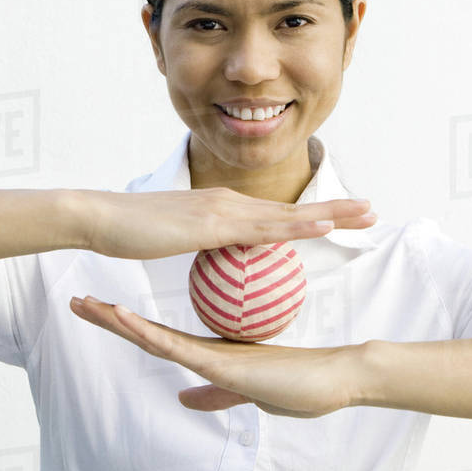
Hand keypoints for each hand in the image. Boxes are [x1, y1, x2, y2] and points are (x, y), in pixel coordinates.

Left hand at [69, 295, 364, 417]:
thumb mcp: (244, 396)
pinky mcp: (223, 364)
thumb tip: (182, 400)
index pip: (157, 337)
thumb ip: (214, 397)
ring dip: (117, 321)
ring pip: (153, 335)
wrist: (336, 377)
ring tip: (85, 305)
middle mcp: (205, 347)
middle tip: (77, 300)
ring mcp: (212, 353)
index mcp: (209, 352)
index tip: (99, 310)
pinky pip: (177, 348)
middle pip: (146, 330)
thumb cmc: (300, 387)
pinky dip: (147, 333)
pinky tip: (124, 320)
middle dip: (109, 317)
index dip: (126, 324)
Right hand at [79, 188, 374, 259]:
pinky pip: (263, 228)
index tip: (344, 217)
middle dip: (336, 209)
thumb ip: (197, 252)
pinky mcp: (211, 223)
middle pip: (292, 208)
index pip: (275, 214)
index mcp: (221, 209)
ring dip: (330, 213)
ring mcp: (221, 210)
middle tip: (373, 211)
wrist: (98, 217)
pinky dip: (297, 224)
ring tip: (366, 215)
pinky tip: (322, 226)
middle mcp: (228, 203)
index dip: (312, 214)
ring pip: (287, 214)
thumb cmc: (128, 233)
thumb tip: (214, 267)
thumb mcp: (172, 243)